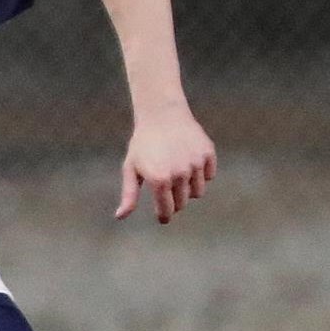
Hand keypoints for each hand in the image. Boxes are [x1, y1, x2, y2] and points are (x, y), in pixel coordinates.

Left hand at [115, 106, 215, 222]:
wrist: (161, 113)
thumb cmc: (143, 144)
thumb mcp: (131, 168)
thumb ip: (129, 195)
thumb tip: (120, 217)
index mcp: (159, 180)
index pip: (167, 211)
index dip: (164, 216)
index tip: (163, 216)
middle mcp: (180, 173)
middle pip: (182, 203)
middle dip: (174, 201)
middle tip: (166, 187)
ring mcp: (196, 163)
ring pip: (198, 192)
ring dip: (188, 189)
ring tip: (177, 174)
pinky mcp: (208, 153)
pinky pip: (209, 175)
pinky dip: (201, 174)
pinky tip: (189, 162)